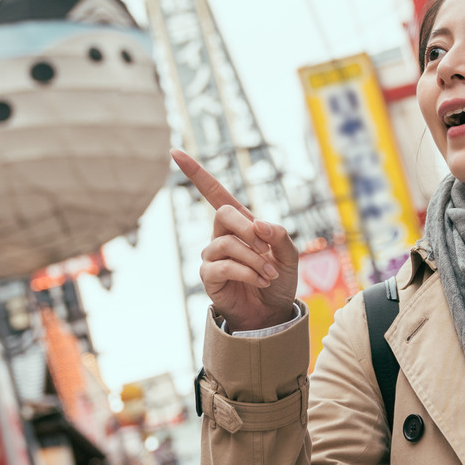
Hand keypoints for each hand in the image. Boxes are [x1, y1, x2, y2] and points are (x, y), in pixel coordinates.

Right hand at [173, 149, 299, 331]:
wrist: (272, 312)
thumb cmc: (278, 279)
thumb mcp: (289, 254)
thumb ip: (280, 235)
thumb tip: (259, 224)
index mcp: (240, 222)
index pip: (213, 192)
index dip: (195, 172)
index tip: (174, 152)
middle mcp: (222, 235)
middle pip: (223, 212)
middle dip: (249, 229)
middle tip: (267, 249)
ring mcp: (213, 255)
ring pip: (226, 243)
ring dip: (254, 258)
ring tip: (268, 274)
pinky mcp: (209, 276)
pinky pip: (222, 266)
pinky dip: (246, 272)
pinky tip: (259, 280)